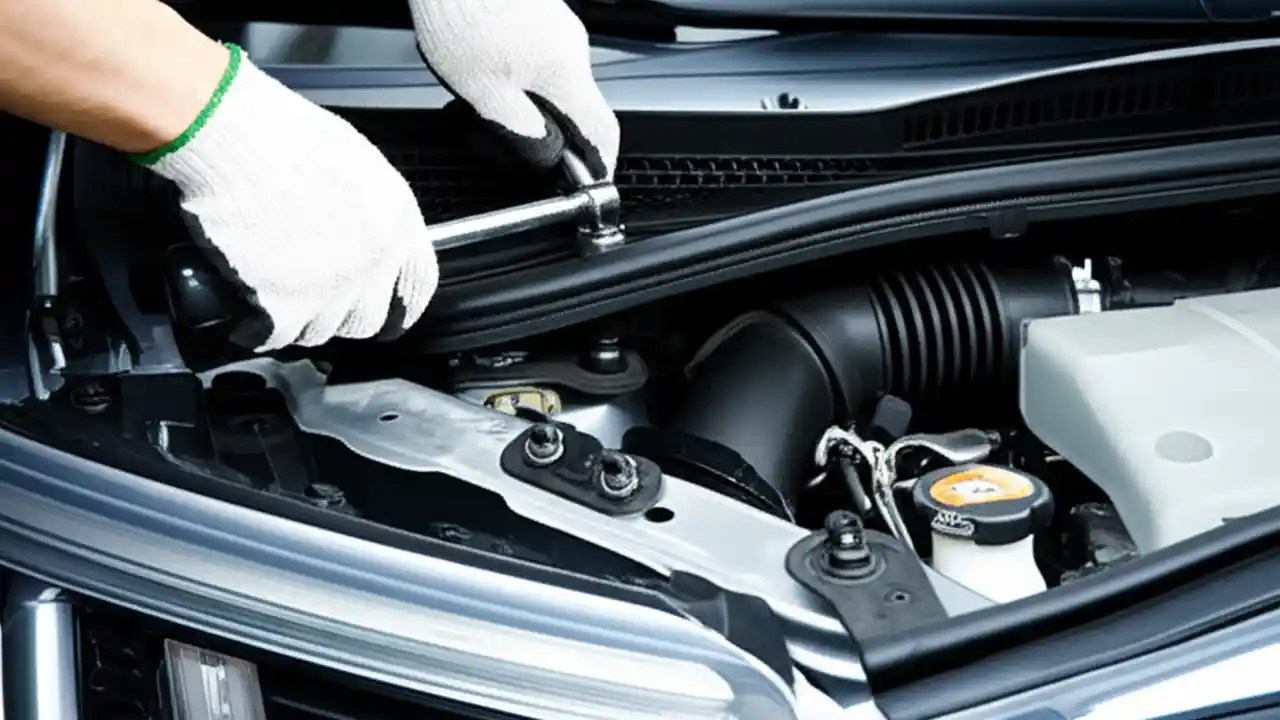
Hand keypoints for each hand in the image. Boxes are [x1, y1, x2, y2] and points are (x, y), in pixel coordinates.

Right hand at [143, 45, 437, 350]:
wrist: (231, 138)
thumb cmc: (283, 135)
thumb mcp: (354, 164)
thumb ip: (370, 210)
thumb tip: (362, 234)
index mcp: (398, 223)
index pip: (418, 285)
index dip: (402, 305)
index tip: (391, 315)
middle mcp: (373, 262)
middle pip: (367, 319)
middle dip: (342, 316)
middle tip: (315, 300)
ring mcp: (331, 290)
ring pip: (320, 331)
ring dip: (298, 320)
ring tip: (272, 295)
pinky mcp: (284, 307)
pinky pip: (275, 336)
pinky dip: (258, 329)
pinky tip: (246, 315)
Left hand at [409, 0, 619, 179]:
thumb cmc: (459, 10)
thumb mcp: (483, 91)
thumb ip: (519, 128)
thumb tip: (545, 154)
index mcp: (565, 71)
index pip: (602, 130)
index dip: (601, 165)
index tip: (594, 182)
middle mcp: (571, 45)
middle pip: (578, 104)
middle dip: (556, 129)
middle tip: (523, 143)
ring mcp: (557, 24)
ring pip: (555, 77)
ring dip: (533, 96)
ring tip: (491, 96)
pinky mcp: (537, 10)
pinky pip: (539, 52)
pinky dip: (522, 70)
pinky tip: (486, 65)